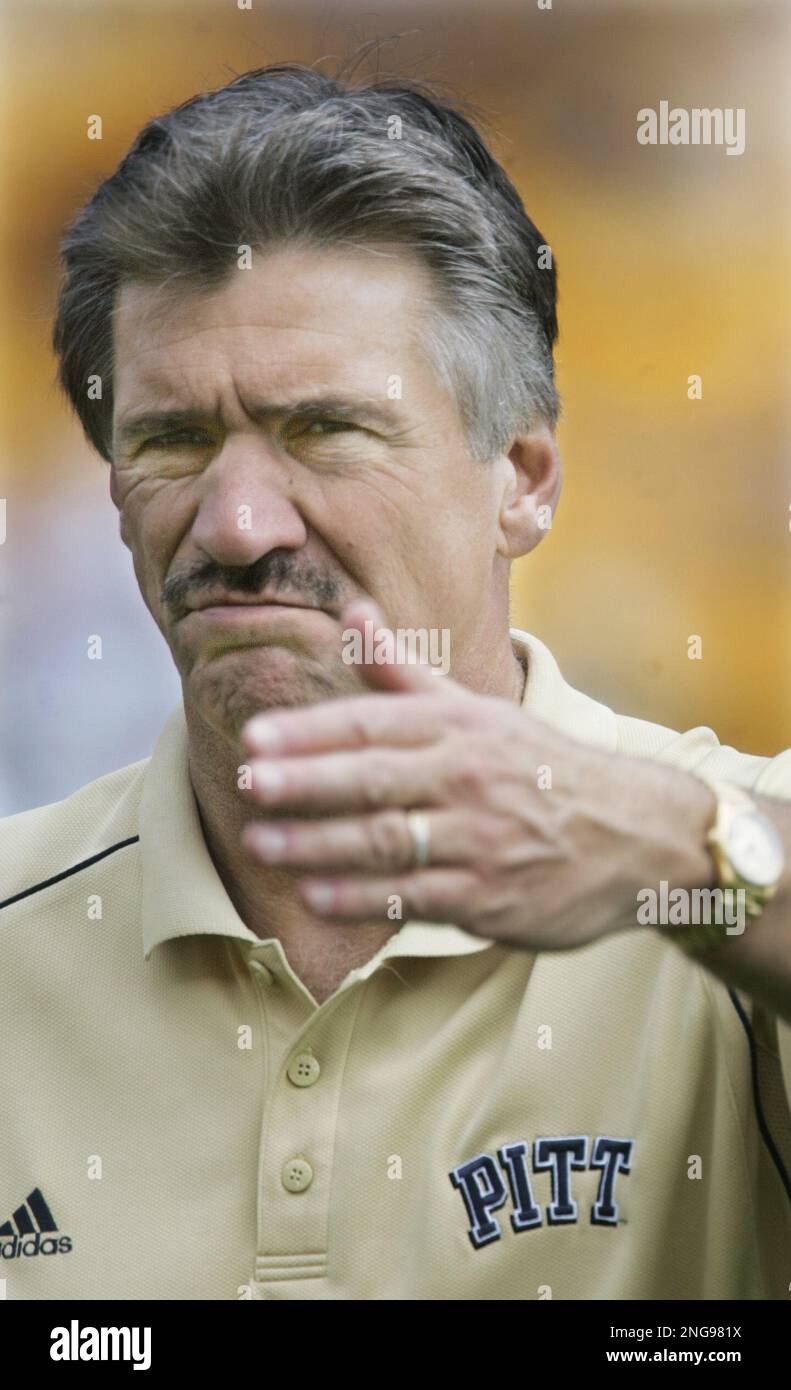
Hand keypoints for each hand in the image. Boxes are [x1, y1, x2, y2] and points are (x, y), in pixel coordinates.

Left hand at [238, 600, 713, 950]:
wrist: (635, 837)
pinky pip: (415, 897)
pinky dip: (363, 896)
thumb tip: (350, 612)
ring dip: (320, 843)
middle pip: (377, 779)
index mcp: (461, 728)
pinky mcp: (489, 898)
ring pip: (390, 840)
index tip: (255, 737)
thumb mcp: (478, 712)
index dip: (312, 731)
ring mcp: (480, 841)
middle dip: (308, 781)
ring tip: (260, 842)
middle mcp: (469, 779)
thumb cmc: (539, 768)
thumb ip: (405, 671)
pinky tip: (315, 894)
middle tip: (250, 782)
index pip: (376, 724)